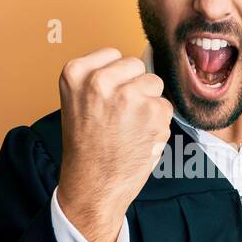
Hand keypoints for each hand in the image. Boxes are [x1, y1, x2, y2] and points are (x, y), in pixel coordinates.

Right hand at [56, 47, 172, 241]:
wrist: (93, 186)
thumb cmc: (86, 147)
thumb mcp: (76, 102)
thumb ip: (97, 78)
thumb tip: (138, 61)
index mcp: (75, 73)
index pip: (113, 54)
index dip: (115, 78)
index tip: (105, 99)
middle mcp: (100, 80)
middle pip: (137, 66)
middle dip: (135, 87)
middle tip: (118, 116)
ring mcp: (129, 95)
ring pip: (154, 85)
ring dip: (148, 105)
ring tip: (128, 128)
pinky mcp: (153, 112)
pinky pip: (166, 107)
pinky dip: (158, 123)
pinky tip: (139, 138)